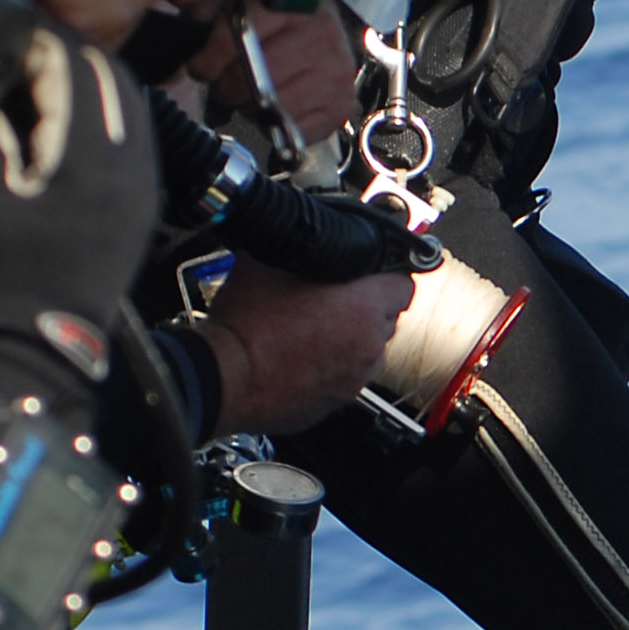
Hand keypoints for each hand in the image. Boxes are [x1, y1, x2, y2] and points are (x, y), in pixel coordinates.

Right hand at [0, 26, 160, 411]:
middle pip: (116, 84)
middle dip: (75, 58)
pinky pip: (133, 145)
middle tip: (34, 49)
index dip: (44, 43)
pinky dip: (105, 122)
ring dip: (94, 88)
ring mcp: (141, 194)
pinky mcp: (138, 214)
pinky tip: (70, 127)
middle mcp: (131, 170)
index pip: (79, 70)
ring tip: (49, 80)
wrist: (27, 350)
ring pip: (130, 112)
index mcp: (92, 157)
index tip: (18, 33)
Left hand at [180, 0, 361, 141]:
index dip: (206, 59)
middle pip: (251, 82)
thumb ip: (208, 12)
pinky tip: (279, 105)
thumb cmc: (279, 11)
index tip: (200, 66)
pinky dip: (280, 125)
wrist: (322, 19)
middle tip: (229, 80)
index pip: (234, 40)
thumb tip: (184, 37)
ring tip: (256, 91)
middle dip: (228, 87)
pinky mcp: (341, 104)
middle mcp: (322, 38)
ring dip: (254, 108)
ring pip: (272, 110)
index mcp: (292, 5)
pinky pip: (297, 132)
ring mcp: (336, 74)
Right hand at [201, 260, 413, 433]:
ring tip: (312, 329)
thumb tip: (301, 228)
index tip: (374, 273)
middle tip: (330, 298)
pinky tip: (301, 354)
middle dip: (365, 305)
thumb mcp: (270, 260)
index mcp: (365, 305)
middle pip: (386, 316)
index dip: (388, 274)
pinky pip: (344, 376)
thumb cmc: (246, 324)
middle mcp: (369, 344)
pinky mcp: (336, 401)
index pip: (405, 283)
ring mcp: (354, 377)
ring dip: (348, 337)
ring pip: (366, 348)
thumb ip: (300, 242)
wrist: (223, 377)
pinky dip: (331, 365)